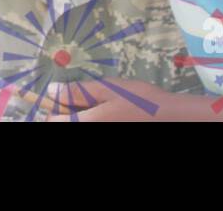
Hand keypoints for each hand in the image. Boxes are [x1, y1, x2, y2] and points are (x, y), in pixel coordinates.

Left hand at [44, 78, 176, 121]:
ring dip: (82, 116)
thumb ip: (77, 91)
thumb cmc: (139, 101)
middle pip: (65, 124)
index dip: (53, 108)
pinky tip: (110, 113)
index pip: (52, 121)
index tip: (64, 97)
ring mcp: (102, 133)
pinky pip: (94, 126)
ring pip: (80, 124)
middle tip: (86, 100)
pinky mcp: (110, 131)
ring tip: (100, 106)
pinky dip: (95, 119)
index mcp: (86, 124)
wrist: (171, 118)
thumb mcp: (108, 89)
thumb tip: (51, 90)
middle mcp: (89, 133)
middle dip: (68, 112)